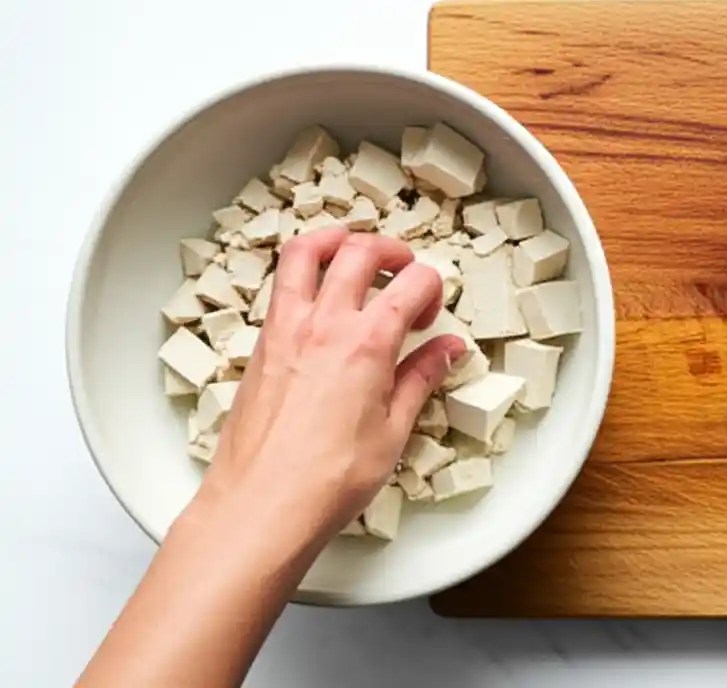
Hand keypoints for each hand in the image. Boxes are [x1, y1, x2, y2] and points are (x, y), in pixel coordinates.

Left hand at [197, 228, 466, 548]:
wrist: (262, 505)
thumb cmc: (325, 480)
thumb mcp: (393, 431)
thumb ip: (420, 379)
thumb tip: (446, 350)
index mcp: (367, 344)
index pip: (412, 284)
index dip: (432, 288)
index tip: (432, 312)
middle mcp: (324, 325)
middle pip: (359, 251)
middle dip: (390, 250)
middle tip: (403, 269)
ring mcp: (286, 330)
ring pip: (305, 252)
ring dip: (335, 240)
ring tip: (353, 249)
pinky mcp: (261, 345)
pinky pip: (281, 285)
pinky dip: (303, 271)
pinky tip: (318, 294)